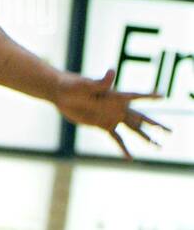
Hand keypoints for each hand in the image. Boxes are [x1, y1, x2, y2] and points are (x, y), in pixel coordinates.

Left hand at [54, 68, 168, 158]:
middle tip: (170, 131)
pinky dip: (123, 148)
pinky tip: (130, 158)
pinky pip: (116, 138)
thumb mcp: (88, 84)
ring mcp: (110, 117)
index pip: (137, 96)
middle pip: (140, 117)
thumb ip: (102, 81)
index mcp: (116, 96)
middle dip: (155, 125)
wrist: (60, 92)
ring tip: (158, 146)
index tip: (163, 95)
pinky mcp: (101, 125)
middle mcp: (117, 107)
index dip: (150, 96)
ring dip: (145, 137)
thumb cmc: (73, 84)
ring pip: (132, 129)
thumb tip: (112, 71)